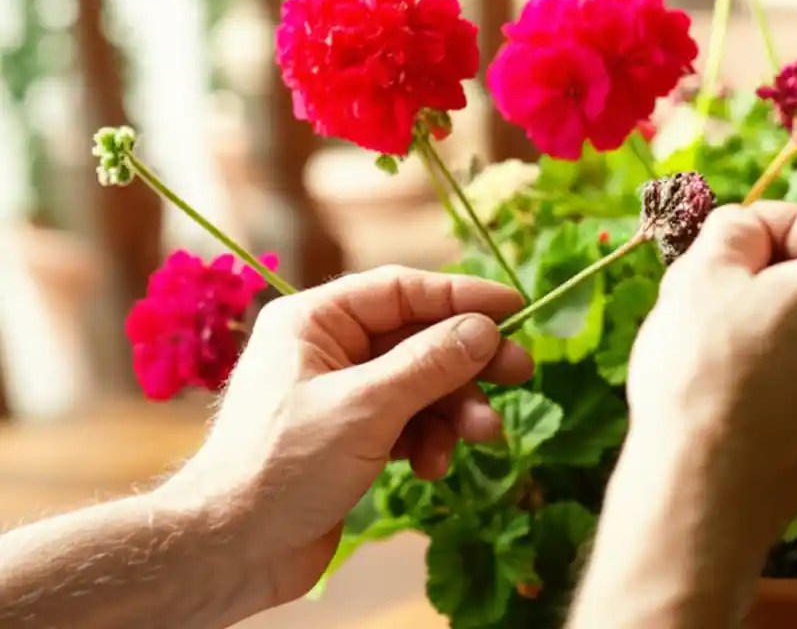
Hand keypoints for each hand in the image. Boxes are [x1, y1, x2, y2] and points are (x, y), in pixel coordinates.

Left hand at [154, 267, 531, 612]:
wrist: (231, 549)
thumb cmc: (282, 466)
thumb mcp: (367, 407)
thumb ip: (430, 364)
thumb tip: (485, 329)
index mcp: (315, 320)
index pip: (402, 290)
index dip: (461, 296)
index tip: (514, 307)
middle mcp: (328, 349)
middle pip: (419, 339)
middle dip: (468, 361)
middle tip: (522, 372)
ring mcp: (341, 395)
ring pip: (420, 386)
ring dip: (454, 411)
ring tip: (483, 435)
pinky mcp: (351, 438)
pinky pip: (407, 424)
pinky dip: (428, 442)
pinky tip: (432, 468)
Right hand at [571, 202, 796, 627]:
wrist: (703, 491)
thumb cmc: (701, 370)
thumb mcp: (701, 273)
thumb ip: (733, 231)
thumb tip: (748, 232)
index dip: (791, 223)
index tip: (740, 240)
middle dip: (781, 279)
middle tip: (719, 293)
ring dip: (784, 332)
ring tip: (720, 350)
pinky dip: (789, 382)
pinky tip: (736, 400)